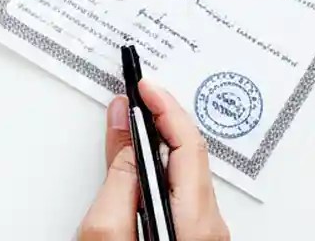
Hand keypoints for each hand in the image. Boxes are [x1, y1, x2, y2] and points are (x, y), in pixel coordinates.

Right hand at [77, 79, 229, 240]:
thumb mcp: (106, 231)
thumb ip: (118, 178)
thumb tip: (124, 130)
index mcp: (193, 221)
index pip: (187, 146)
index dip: (165, 110)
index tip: (144, 87)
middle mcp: (208, 225)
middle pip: (190, 156)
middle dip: (162, 119)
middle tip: (136, 96)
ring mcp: (204, 232)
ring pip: (185, 172)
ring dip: (160, 143)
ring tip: (134, 121)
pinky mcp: (194, 236)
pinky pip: (182, 188)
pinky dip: (162, 165)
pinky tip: (142, 158)